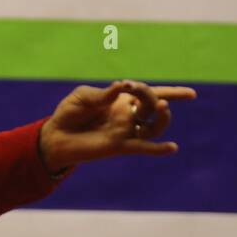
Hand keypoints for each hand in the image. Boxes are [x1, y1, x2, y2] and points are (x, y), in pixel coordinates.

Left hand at [39, 80, 196, 171]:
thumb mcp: (82, 96)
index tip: (180, 93)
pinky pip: (143, 148)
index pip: (152, 93)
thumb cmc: (69, 113)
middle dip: (150, 95)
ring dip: (162, 118)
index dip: (173, 92)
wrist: (56, 136)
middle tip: (135, 89)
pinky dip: (159, 149)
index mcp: (122, 99)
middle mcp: (128, 115)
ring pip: (153, 127)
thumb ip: (102, 93)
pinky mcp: (120, 146)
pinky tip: (172, 148)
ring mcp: (126, 131)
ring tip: (164, 108)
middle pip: (152, 105)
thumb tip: (123, 86)